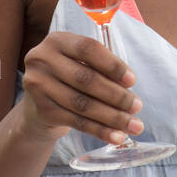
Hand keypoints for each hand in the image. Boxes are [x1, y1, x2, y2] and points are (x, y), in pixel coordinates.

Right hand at [19, 32, 142, 145]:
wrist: (39, 101)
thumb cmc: (70, 76)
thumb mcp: (82, 62)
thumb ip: (103, 69)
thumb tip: (128, 88)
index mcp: (57, 40)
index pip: (88, 49)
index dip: (112, 65)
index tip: (132, 80)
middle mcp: (42, 60)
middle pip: (86, 79)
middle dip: (116, 95)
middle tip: (137, 106)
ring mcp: (39, 86)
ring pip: (82, 104)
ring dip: (112, 117)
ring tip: (134, 125)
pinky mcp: (42, 110)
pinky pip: (77, 122)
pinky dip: (100, 130)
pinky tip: (117, 136)